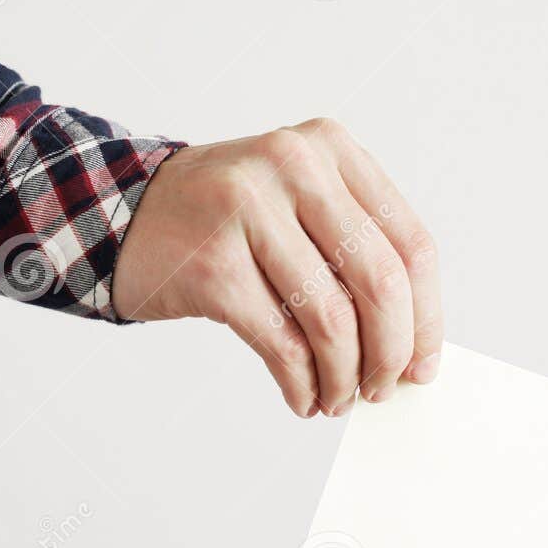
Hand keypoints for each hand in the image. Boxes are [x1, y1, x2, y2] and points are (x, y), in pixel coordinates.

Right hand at [113, 117, 442, 416]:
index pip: (410, 243)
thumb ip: (356, 256)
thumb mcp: (299, 205)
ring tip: (336, 398)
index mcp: (330, 149)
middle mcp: (294, 166)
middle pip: (380, 281)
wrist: (121, 213)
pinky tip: (302, 398)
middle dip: (390, 353)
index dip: (426, 317)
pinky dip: (302, 385)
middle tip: (382, 390)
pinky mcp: (214, 264)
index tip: (422, 364)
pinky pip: (283, 344)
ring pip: (333, 320)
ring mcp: (249, 210)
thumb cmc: (225, 220)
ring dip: (343, 378)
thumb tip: (412, 347)